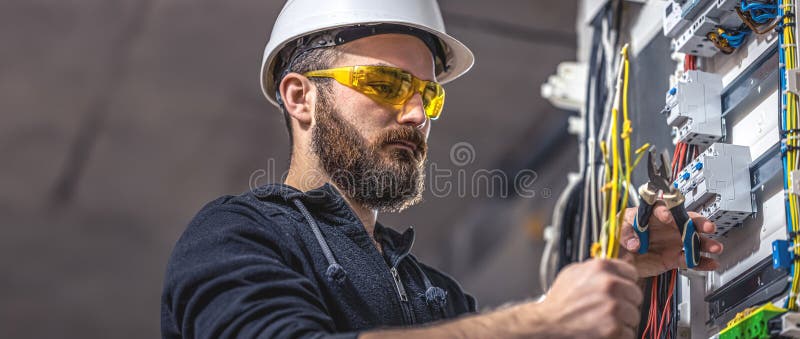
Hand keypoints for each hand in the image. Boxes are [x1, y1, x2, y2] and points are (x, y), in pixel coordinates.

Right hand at [520, 259, 642, 338]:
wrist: (548, 322)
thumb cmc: (560, 299)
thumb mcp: (574, 272)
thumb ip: (596, 267)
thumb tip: (619, 265)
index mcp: (601, 267)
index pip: (632, 273)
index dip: (625, 283)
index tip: (619, 290)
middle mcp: (609, 284)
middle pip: (636, 295)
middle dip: (625, 302)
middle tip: (608, 308)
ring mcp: (613, 307)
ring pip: (635, 315)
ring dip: (623, 320)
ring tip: (604, 320)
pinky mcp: (614, 328)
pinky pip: (629, 332)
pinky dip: (619, 335)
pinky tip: (603, 330)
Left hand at [619, 203, 723, 277]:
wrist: (620, 256)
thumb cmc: (619, 236)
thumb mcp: (618, 230)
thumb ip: (626, 234)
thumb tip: (635, 243)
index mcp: (651, 215)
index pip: (662, 209)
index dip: (666, 212)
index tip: (668, 216)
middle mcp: (666, 226)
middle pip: (686, 221)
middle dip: (698, 223)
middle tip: (707, 226)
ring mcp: (672, 242)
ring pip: (692, 241)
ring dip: (705, 244)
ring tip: (715, 246)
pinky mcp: (673, 258)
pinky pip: (689, 260)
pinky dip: (701, 262)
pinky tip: (711, 263)